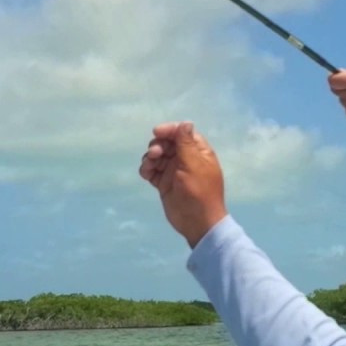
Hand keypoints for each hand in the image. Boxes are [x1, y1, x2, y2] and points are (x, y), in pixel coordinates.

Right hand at [139, 121, 227, 247]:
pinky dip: (147, 169)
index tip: (157, 132)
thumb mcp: (193, 165)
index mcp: (198, 152)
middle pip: (167, 143)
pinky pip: (151, 171)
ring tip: (150, 166)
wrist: (197, 222)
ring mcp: (174, 171)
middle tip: (156, 154)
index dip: (169, 130)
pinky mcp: (164, 184)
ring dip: (150, 157)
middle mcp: (186, 159)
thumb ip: (186, 144)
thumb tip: (186, 122)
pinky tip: (146, 173)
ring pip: (157, 156)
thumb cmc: (199, 192)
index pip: (182, 133)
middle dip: (158, 145)